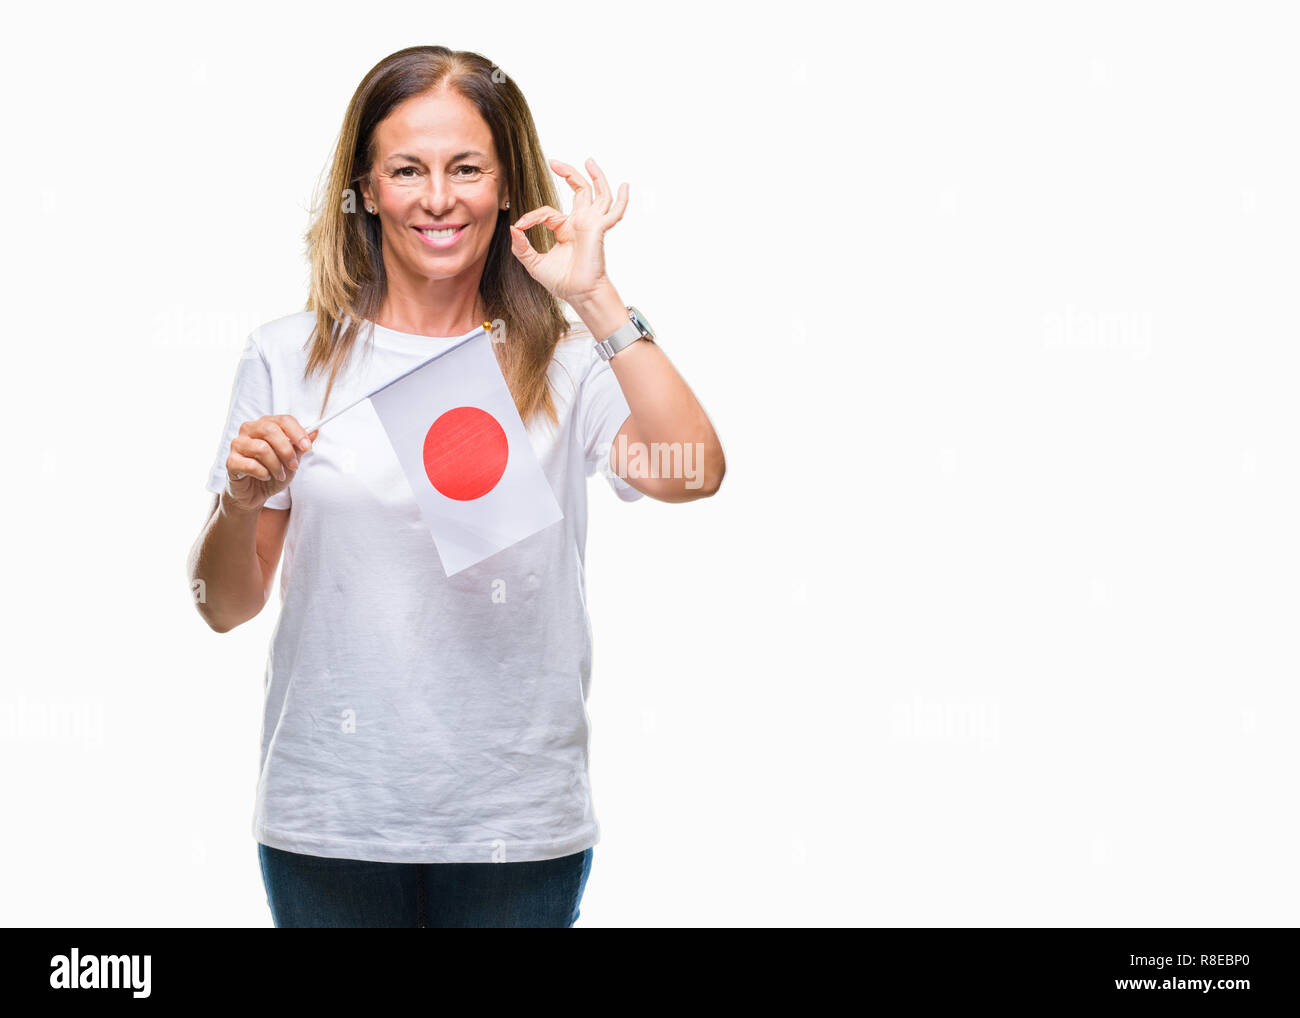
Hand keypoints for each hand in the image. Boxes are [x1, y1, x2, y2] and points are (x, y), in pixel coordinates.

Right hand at [224, 415, 317, 510]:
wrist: (254, 494)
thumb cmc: (272, 473)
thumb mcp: (291, 460)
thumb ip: (300, 446)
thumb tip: (315, 431)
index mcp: (265, 425)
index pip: (283, 420)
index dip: (297, 432)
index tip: (308, 446)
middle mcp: (249, 430)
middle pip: (270, 430)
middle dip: (287, 450)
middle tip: (294, 465)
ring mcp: (237, 444)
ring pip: (262, 448)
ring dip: (276, 465)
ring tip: (280, 475)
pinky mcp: (231, 461)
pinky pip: (251, 465)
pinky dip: (263, 474)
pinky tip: (265, 477)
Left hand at [508, 157, 627, 302]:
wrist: (578, 294)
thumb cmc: (562, 282)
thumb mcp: (533, 263)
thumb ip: (521, 247)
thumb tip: (513, 228)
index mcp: (567, 230)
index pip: (548, 212)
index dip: (532, 216)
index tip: (520, 225)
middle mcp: (581, 224)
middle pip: (580, 191)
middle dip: (569, 174)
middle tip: (554, 162)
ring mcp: (592, 225)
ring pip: (599, 194)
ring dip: (596, 176)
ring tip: (588, 161)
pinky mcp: (599, 229)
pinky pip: (613, 212)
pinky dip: (622, 200)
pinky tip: (625, 186)